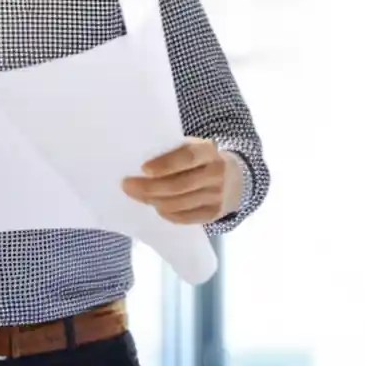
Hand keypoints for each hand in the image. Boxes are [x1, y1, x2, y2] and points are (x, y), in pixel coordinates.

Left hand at [122, 138, 243, 224]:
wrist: (236, 178)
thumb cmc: (202, 159)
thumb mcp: (194, 147)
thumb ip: (174, 152)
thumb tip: (138, 162)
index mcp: (209, 151)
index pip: (187, 157)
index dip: (165, 164)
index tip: (143, 169)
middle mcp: (216, 174)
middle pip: (179, 185)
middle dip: (150, 188)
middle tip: (128, 186)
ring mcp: (217, 196)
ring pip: (180, 204)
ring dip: (155, 201)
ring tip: (139, 196)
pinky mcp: (214, 214)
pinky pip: (186, 218)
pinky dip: (168, 214)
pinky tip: (156, 207)